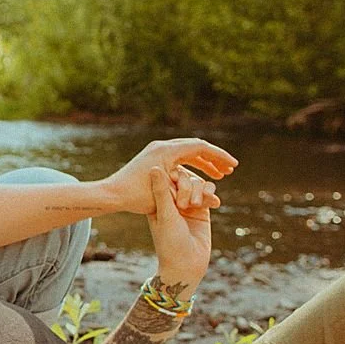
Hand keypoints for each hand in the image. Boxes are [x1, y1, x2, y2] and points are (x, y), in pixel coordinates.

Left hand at [99, 138, 236, 215]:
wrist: (110, 195)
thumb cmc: (135, 196)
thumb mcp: (165, 190)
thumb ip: (187, 181)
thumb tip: (202, 179)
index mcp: (166, 151)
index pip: (200, 147)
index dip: (219, 156)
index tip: (234, 165)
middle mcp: (162, 148)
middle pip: (195, 147)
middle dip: (214, 158)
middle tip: (230, 169)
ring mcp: (157, 153)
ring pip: (187, 153)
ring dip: (204, 163)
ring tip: (219, 174)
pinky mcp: (154, 161)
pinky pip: (178, 159)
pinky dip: (191, 167)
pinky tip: (200, 179)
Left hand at [146, 167, 210, 293]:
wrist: (186, 265)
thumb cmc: (170, 242)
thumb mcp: (165, 215)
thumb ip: (161, 191)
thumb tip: (154, 167)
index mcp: (158, 198)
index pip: (169, 176)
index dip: (177, 180)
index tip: (176, 194)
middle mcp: (172, 198)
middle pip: (186, 177)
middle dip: (189, 187)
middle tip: (185, 206)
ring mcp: (188, 202)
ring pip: (199, 183)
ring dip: (201, 191)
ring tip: (198, 206)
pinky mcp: (202, 209)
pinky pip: (209, 193)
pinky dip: (211, 196)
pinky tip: (214, 204)